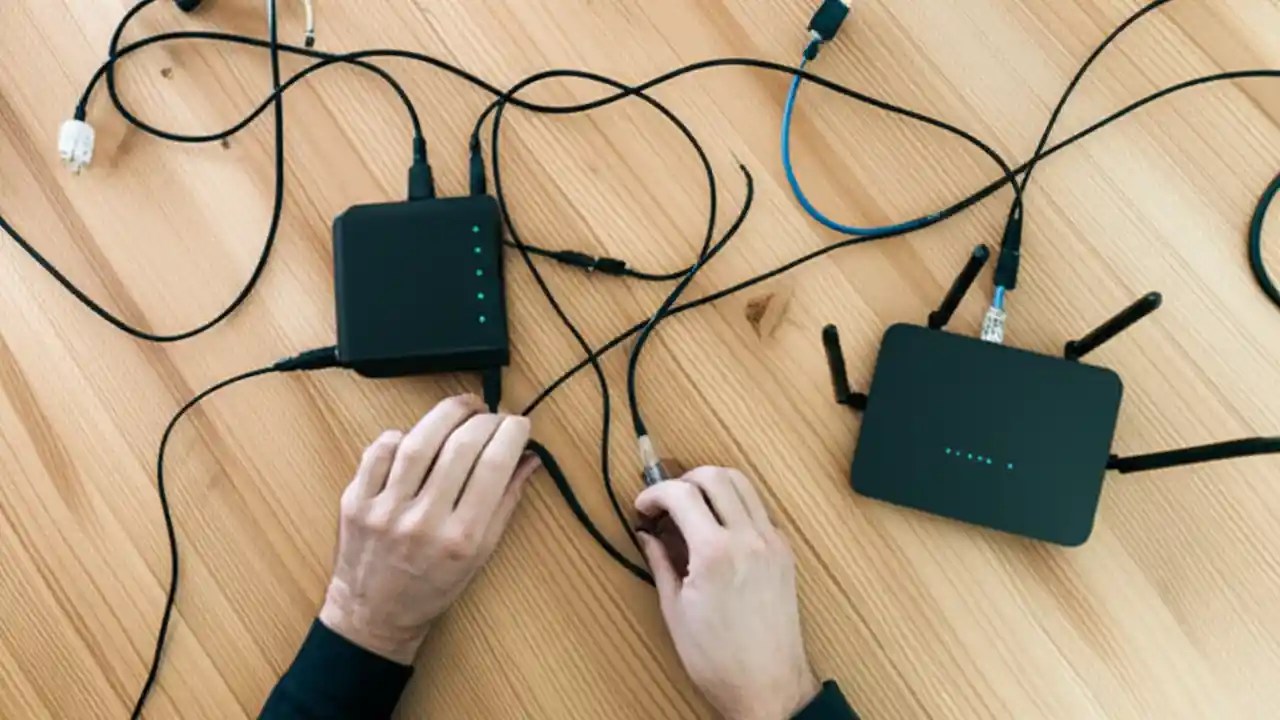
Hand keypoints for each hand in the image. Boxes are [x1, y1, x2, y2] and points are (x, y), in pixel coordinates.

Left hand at [319, 395, 539, 663]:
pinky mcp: (355, 501)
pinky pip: (379, 451)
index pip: (494, 466)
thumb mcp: (480, 554)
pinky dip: (401, 435)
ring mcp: (385, 510)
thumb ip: (505, 503)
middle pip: (460, 446)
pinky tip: (418, 436)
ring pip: (419, 441)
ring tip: (464, 407)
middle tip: (494, 415)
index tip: (519, 423)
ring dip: (447, 413)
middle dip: (485, 419)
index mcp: (461, 538)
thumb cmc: (433, 587)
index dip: (512, 433)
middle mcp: (423, 521)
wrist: (374, 615)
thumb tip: (528, 458)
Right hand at [636, 469, 818, 719]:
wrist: (768, 685)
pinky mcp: (785, 552)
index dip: (655, 493)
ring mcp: (772, 542)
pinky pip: (759, 510)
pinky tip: (718, 530)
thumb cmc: (717, 659)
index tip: (643, 507)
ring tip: (692, 509)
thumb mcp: (675, 610)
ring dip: (713, 486)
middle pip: (716, 476)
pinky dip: (735, 506)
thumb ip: (660, 562)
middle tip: (666, 502)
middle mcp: (749, 538)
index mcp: (716, 553)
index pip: (682, 494)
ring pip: (743, 484)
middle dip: (684, 480)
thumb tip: (646, 534)